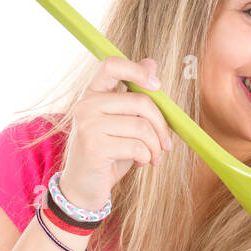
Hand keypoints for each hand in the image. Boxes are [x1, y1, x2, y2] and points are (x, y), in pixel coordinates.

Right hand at [60, 55, 171, 210]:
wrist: (84, 187)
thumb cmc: (107, 153)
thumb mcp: (123, 122)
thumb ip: (134, 96)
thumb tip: (151, 63)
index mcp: (92, 93)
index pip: (112, 65)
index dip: (137, 71)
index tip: (157, 86)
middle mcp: (86, 105)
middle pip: (140, 102)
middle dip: (161, 125)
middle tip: (166, 143)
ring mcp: (87, 125)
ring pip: (141, 127)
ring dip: (155, 146)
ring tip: (154, 156)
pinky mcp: (94, 147)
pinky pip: (136, 147)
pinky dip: (146, 157)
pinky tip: (141, 163)